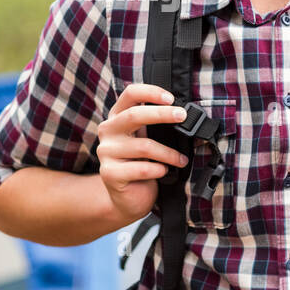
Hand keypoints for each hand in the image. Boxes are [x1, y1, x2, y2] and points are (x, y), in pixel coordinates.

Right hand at [95, 83, 192, 225]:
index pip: (130, 95)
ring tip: (181, 159)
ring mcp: (106, 152)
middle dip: (162, 114)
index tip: (171, 98)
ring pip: (143, 146)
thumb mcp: (147, 140)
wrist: (127, 198)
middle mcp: (108, 131)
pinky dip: (158, 169)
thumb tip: (183, 116)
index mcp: (117, 117)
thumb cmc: (140, 165)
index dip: (150, 92)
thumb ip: (156, 127)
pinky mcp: (109, 174)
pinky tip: (164, 171)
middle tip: (182, 116)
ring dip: (169, 153)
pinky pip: (141, 169)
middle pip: (134, 115)